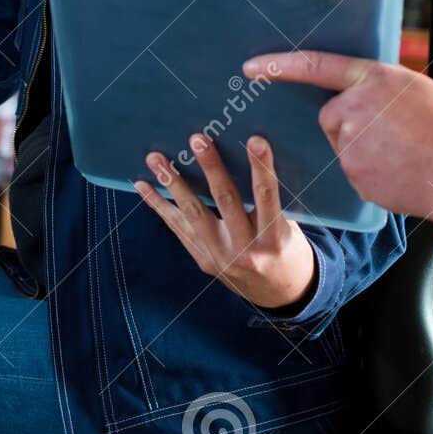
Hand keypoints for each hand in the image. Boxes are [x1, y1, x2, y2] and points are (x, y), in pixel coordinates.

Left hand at [135, 134, 315, 309]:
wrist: (278, 294)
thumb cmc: (286, 249)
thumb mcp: (289, 228)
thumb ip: (269, 202)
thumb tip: (246, 158)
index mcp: (274, 239)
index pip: (266, 198)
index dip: (261, 168)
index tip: (255, 140)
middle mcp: (245, 249)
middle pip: (225, 201)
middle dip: (211, 168)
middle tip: (197, 139)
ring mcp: (220, 256)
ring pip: (193, 215)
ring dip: (172, 183)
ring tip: (156, 159)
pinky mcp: (203, 259)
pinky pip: (178, 228)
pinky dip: (160, 205)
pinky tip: (143, 185)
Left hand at [242, 52, 432, 238]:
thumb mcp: (419, 92)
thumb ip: (383, 90)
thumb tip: (360, 97)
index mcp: (375, 78)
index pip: (316, 65)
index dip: (280, 65)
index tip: (252, 68)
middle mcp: (356, 106)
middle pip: (331, 116)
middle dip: (350, 126)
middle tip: (394, 137)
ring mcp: (351, 142)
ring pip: (343, 146)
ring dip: (365, 151)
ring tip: (405, 155)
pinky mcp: (352, 172)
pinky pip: (354, 172)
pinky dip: (372, 175)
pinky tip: (401, 173)